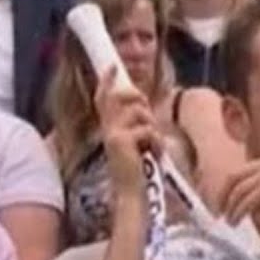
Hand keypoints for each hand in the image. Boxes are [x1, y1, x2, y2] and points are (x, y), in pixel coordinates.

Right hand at [94, 66, 161, 194]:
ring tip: (152, 147)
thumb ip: (136, 125)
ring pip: (140, 112)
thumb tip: (144, 107)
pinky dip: (155, 142)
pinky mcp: (121, 140)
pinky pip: (147, 129)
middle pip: (124, 96)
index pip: (104, 97)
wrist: (131, 193)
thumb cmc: (136, 171)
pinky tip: (153, 156)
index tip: (113, 66)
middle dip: (141, 102)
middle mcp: (107, 127)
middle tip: (149, 122)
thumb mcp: (136, 143)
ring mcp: (112, 133)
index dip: (108, 81)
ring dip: (152, 128)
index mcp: (109, 127)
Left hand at [218, 156, 259, 245]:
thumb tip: (231, 200)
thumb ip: (253, 195)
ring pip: (237, 190)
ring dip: (230, 208)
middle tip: (219, 213)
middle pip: (233, 177)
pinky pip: (245, 200)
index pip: (238, 173)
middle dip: (222, 196)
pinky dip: (238, 212)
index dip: (225, 189)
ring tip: (230, 222)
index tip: (220, 205)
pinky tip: (237, 221)